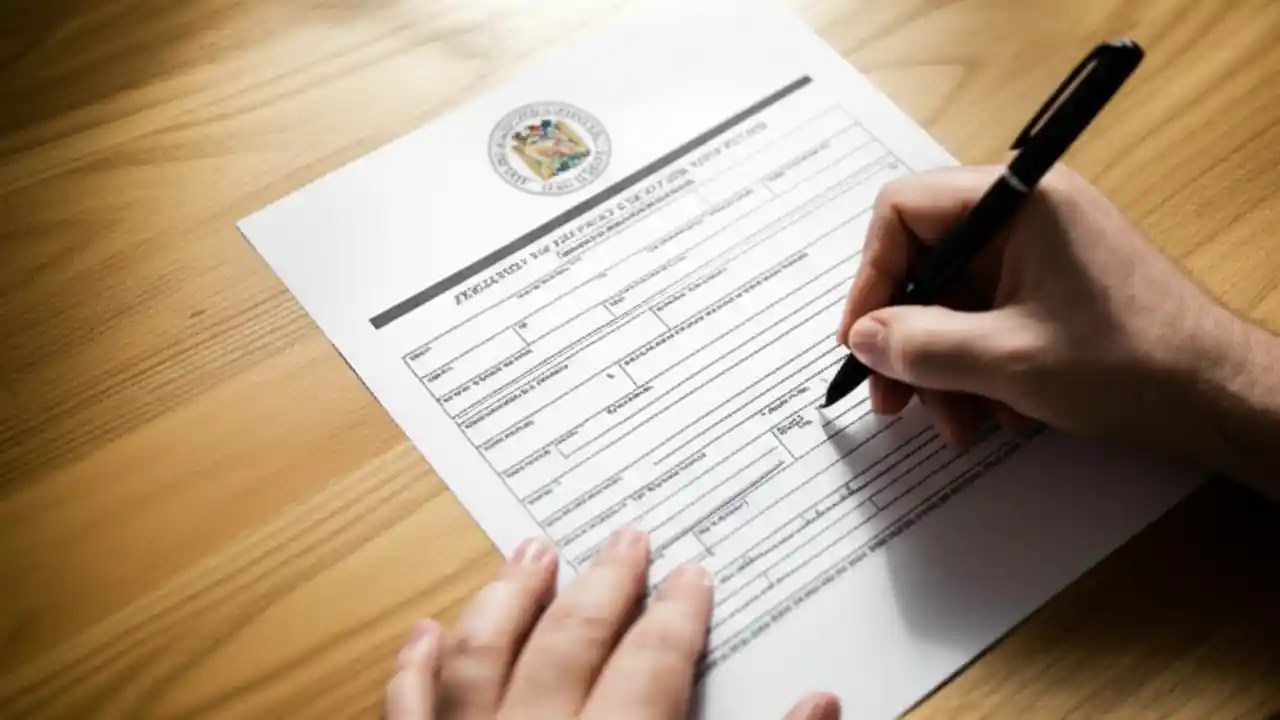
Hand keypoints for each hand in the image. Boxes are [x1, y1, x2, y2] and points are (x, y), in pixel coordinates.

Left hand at [385, 528, 839, 719]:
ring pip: (479, 658)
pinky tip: (419, 632)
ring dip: (506, 601)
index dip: (678, 614)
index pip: (652, 664)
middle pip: (570, 642)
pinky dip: (410, 671)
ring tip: (531, 553)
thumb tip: (823, 703)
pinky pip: (405, 713)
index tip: (692, 573)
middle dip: (603, 583)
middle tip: (625, 538)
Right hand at [836, 165, 1273, 469]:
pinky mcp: (1049, 288)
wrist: (1218, 397)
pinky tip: (995, 415)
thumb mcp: (1007, 360)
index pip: (904, 212)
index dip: (871, 278)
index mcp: (1018, 201)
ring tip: (956, 425)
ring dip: (942, 368)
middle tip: (893, 399)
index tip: (859, 339)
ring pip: (952, 303)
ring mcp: (1039, 251)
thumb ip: (921, 346)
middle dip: (907, 339)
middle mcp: (1024, 214)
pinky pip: (985, 319)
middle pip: (925, 264)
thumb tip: (861, 338)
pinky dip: (976, 368)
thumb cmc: (1130, 365)